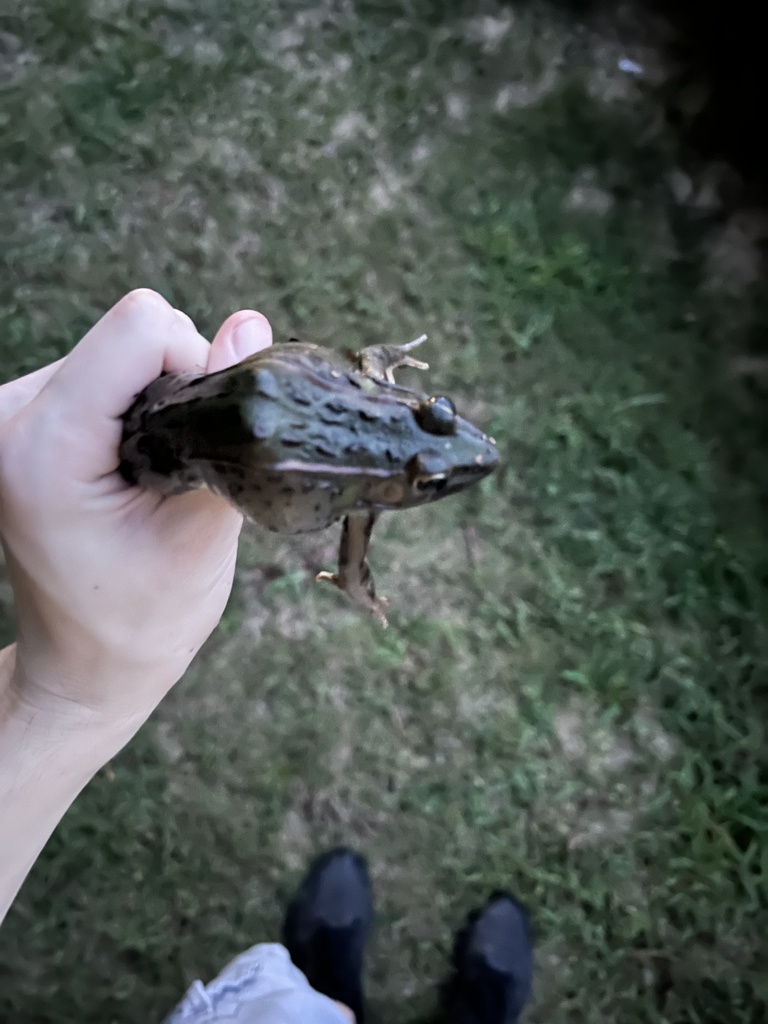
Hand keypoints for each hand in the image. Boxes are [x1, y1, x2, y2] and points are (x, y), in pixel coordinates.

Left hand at [0, 289, 271, 728]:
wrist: (87, 666)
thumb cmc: (144, 619)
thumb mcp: (202, 531)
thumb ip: (228, 425)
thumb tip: (250, 322)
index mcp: (45, 446)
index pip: (138, 329)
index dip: (198, 366)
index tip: (207, 435)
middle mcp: (9, 415)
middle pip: (131, 333)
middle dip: (178, 388)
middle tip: (177, 473)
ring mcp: (10, 412)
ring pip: (121, 348)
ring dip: (158, 400)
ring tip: (153, 477)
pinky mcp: (24, 416)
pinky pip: (104, 370)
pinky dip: (136, 405)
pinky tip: (133, 467)